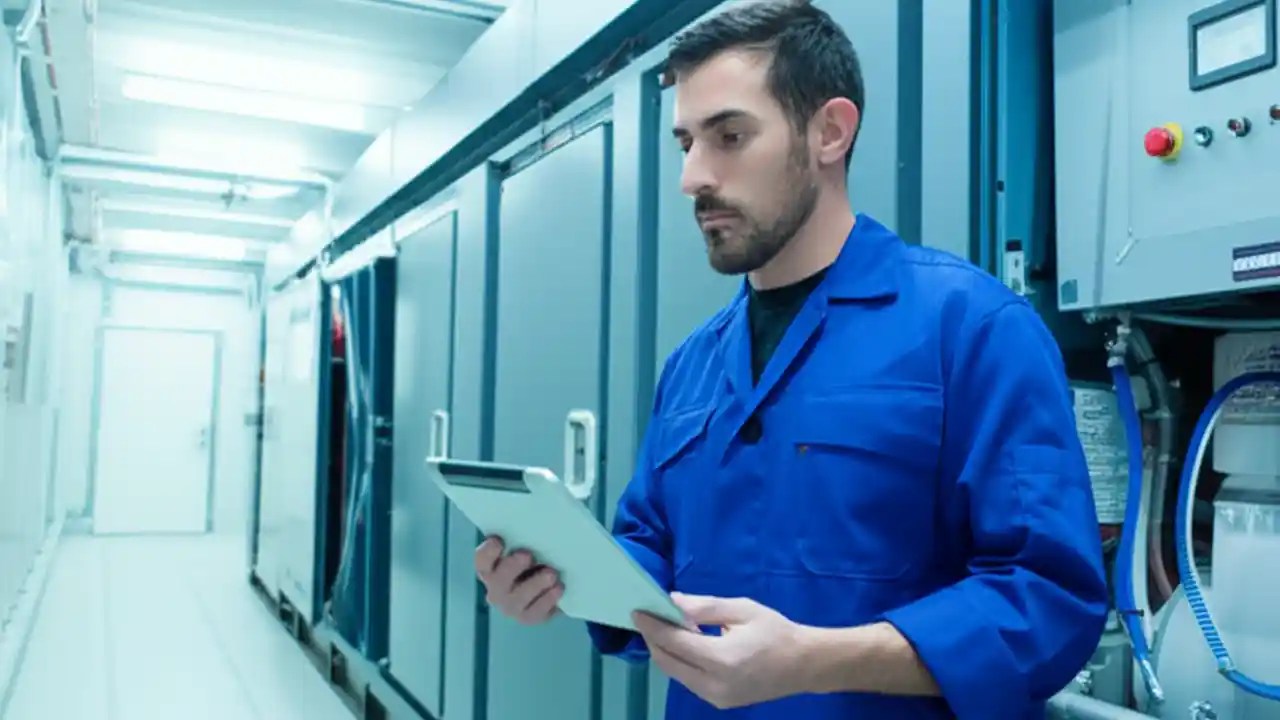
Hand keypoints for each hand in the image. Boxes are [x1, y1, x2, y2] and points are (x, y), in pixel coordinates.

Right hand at [475, 536, 563, 624]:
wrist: (549, 581)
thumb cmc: (535, 556)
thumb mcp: (528, 544)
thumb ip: (526, 535)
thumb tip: (540, 516)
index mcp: (490, 567)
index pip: (482, 560)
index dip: (487, 552)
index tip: (498, 541)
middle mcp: (496, 589)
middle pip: (498, 581)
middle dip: (512, 567)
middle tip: (527, 555)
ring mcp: (511, 606)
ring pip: (518, 599)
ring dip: (535, 585)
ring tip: (551, 574)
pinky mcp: (530, 617)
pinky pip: (537, 613)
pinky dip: (548, 600)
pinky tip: (559, 588)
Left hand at [632, 593, 810, 709]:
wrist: (804, 665)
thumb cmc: (776, 631)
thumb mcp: (742, 609)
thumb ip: (705, 607)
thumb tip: (672, 601)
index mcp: (722, 659)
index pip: (674, 643)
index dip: (652, 626)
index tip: (637, 610)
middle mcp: (715, 684)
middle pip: (667, 662)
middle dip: (653, 639)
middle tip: (647, 616)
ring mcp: (716, 698)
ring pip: (675, 673)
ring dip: (665, 651)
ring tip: (664, 627)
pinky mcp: (718, 702)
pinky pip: (688, 680)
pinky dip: (680, 662)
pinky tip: (683, 644)